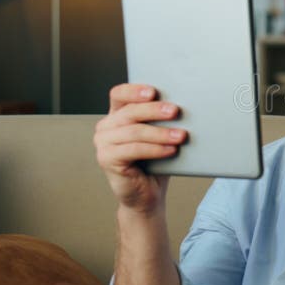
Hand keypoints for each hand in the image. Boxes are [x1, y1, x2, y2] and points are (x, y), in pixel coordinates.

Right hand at [94, 83, 186, 215]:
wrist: (148, 194)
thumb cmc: (155, 162)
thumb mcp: (160, 135)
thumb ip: (163, 120)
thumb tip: (181, 106)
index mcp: (117, 115)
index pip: (119, 94)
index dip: (134, 91)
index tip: (153, 91)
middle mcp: (106, 126)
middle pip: (130, 112)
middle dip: (155, 110)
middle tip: (175, 111)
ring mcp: (103, 143)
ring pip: (134, 131)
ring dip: (160, 133)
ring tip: (181, 136)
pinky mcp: (106, 159)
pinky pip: (133, 149)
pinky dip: (155, 149)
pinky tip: (171, 149)